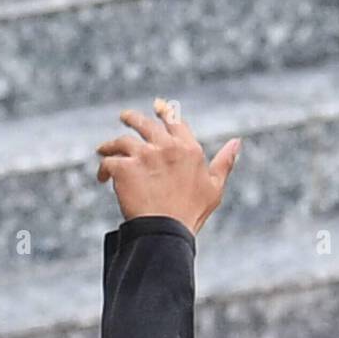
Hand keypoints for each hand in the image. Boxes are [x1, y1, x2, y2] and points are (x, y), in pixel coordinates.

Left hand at [95, 97, 240, 235]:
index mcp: (188, 149)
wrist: (166, 231)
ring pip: (122, 141)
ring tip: (104, 149)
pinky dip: (103, 168)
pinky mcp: (124, 168)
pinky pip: (108, 162)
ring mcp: (143, 156)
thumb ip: (224, 162)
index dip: (165, 112)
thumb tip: (237, 142)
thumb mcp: (214, 187)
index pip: (174, 121)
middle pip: (144, 124)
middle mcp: (165, 147)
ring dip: (111, 144)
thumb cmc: (191, 212)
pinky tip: (101, 176)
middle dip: (133, 118)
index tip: (158, 106)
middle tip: (125, 117)